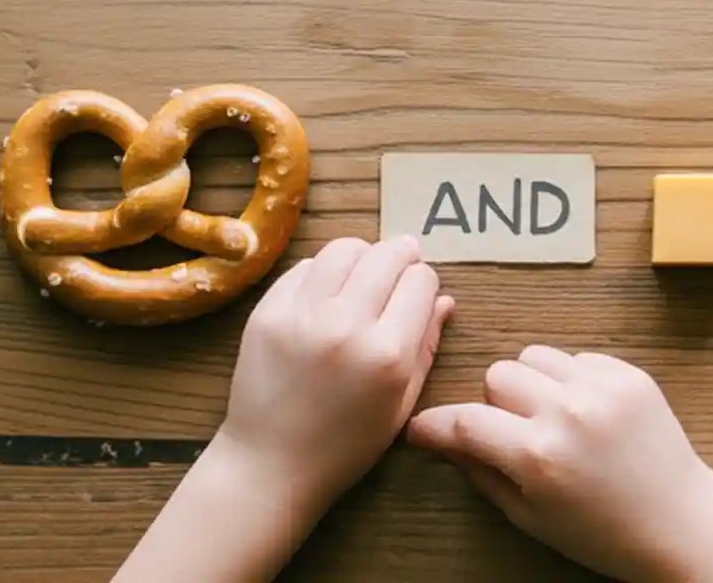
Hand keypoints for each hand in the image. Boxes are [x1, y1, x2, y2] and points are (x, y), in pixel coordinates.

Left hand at [114, 236, 452, 582]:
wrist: (272, 463)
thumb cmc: (345, 444)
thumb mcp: (400, 404)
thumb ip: (426, 347)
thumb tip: (445, 299)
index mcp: (388, 353)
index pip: (420, 281)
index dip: (425, 281)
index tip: (419, 290)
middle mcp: (346, 325)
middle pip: (386, 256)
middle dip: (401, 254)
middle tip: (402, 260)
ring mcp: (301, 315)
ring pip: (343, 249)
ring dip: (362, 254)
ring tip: (364, 270)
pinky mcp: (267, 312)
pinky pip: (304, 267)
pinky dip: (322, 270)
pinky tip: (327, 290)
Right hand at [406, 345, 705, 581]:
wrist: (680, 524)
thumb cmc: (603, 532)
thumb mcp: (529, 516)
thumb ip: (480, 472)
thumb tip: (440, 439)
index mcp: (538, 456)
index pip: (466, 421)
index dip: (436, 425)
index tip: (424, 429)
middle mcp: (568, 414)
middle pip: (496, 375)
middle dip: (497, 404)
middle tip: (517, 434)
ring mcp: (602, 390)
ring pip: (533, 356)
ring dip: (532, 384)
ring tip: (553, 417)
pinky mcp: (630, 375)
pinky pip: (577, 357)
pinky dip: (572, 381)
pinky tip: (588, 414)